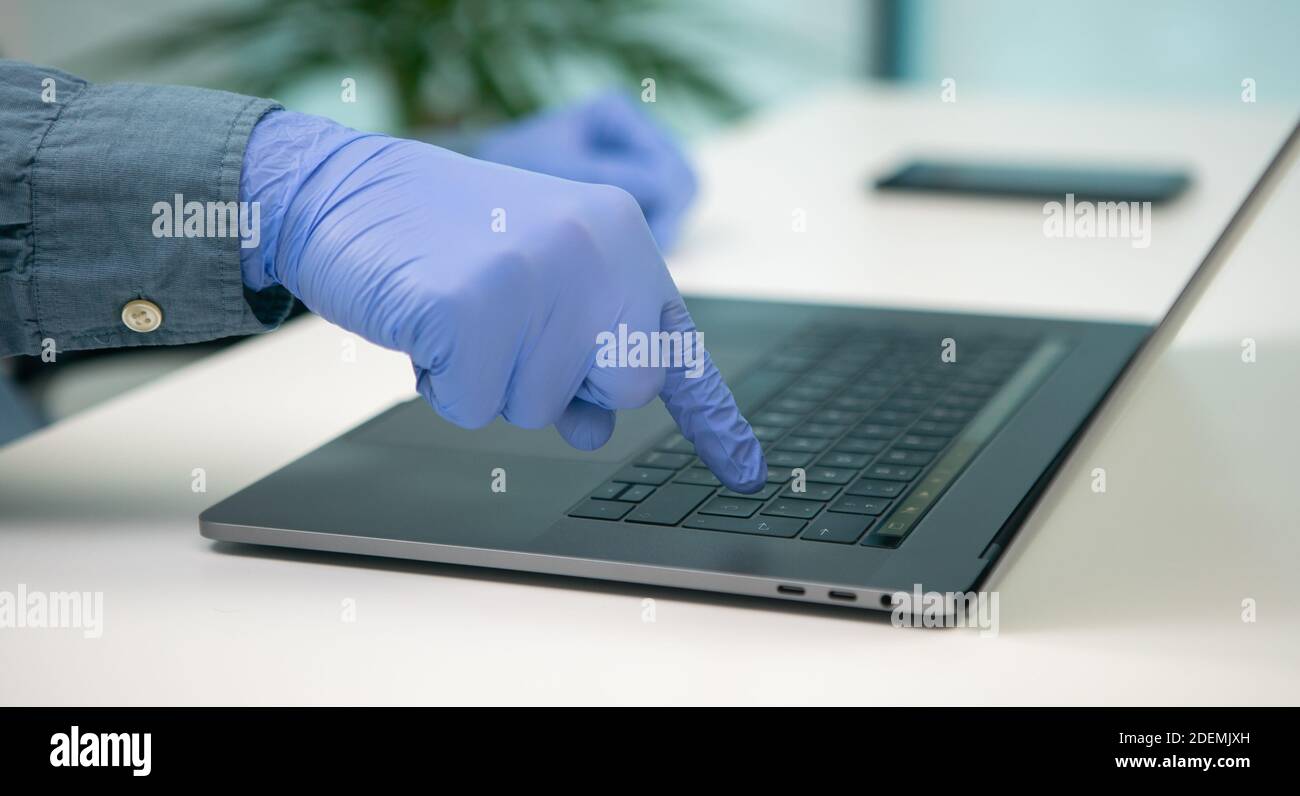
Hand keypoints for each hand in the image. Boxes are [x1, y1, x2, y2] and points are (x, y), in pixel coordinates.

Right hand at [240, 110, 764, 491]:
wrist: (347, 185)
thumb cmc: (448, 239)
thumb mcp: (537, 282)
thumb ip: (583, 346)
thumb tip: (594, 428)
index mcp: (621, 237)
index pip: (677, 344)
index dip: (713, 417)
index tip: (748, 472)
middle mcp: (593, 251)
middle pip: (624, 392)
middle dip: (566, 384)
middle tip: (512, 329)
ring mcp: (534, 277)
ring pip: (536, 409)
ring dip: (489, 380)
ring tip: (457, 309)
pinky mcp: (470, 307)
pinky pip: (469, 405)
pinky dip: (439, 382)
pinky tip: (424, 321)